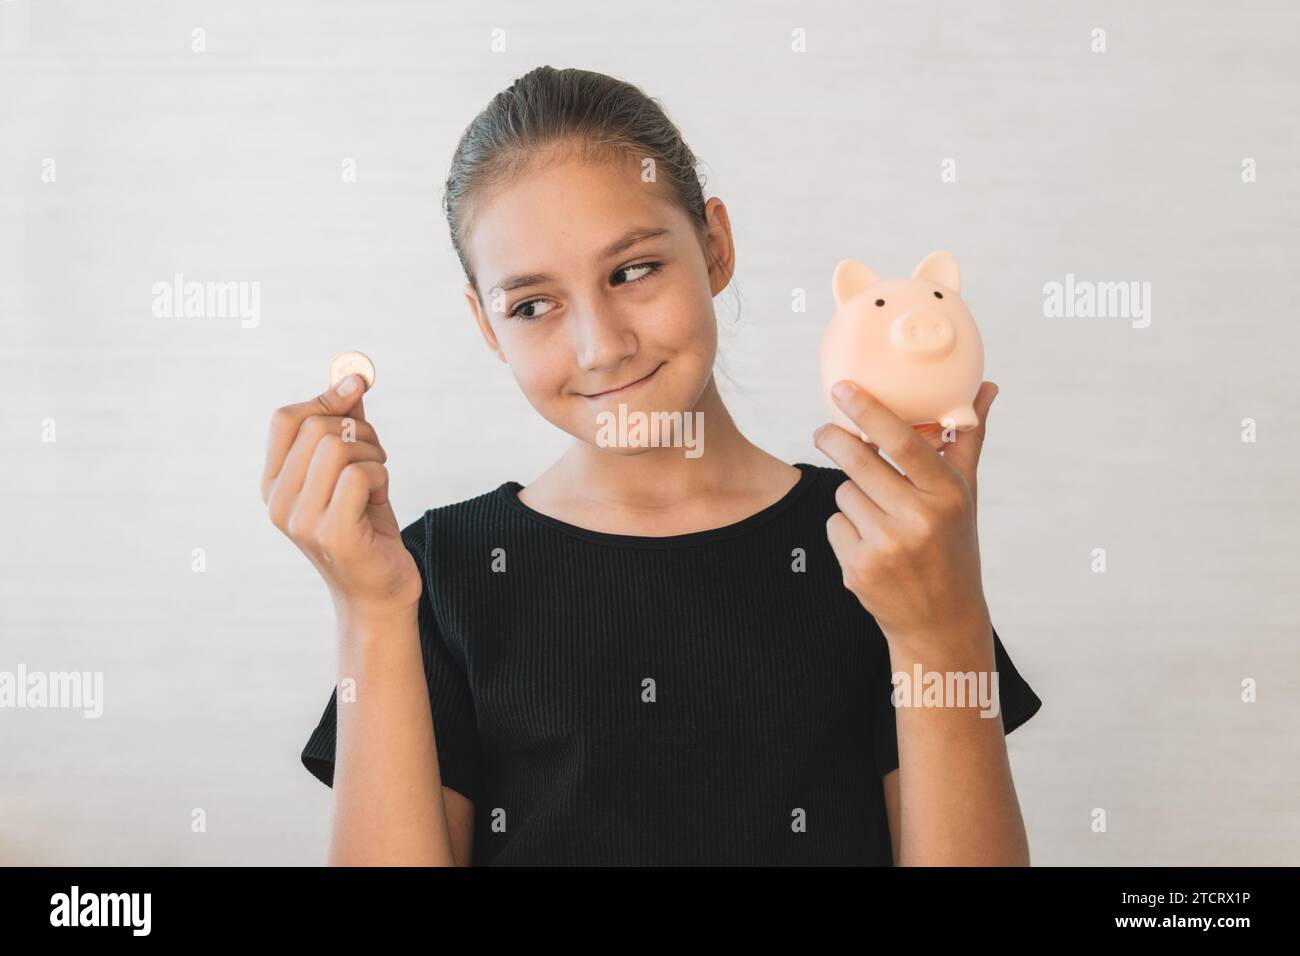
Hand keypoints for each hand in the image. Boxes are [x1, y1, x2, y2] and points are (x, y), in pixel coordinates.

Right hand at [261, 372, 421, 618]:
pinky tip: (379, 502)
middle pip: (318, 427)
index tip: (358, 389)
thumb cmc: (366, 527)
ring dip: (374, 456)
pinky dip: (381, 478)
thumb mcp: (354, 469)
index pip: (285, 418)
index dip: (325, 397)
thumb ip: (346, 425)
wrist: (379, 591)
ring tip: (377, 484)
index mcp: (274, 484)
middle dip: (361, 431)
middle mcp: (279, 503)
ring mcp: (302, 521)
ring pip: (339, 448)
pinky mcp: (333, 533)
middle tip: (376, 459)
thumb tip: (352, 377)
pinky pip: (360, 475)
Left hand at [812, 379, 999, 657]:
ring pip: (844, 493)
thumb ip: (965, 442)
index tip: (843, 389)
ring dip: (853, 496)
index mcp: (947, 496)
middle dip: (833, 439)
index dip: (869, 412)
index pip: (901, 443)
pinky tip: (870, 545)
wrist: (941, 622)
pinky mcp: (858, 569)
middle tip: (824, 431)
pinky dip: (845, 528)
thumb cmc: (953, 547)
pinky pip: (835, 524)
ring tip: (879, 517)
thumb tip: (986, 388)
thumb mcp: (965, 497)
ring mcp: (886, 547)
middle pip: (858, 461)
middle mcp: (918, 520)